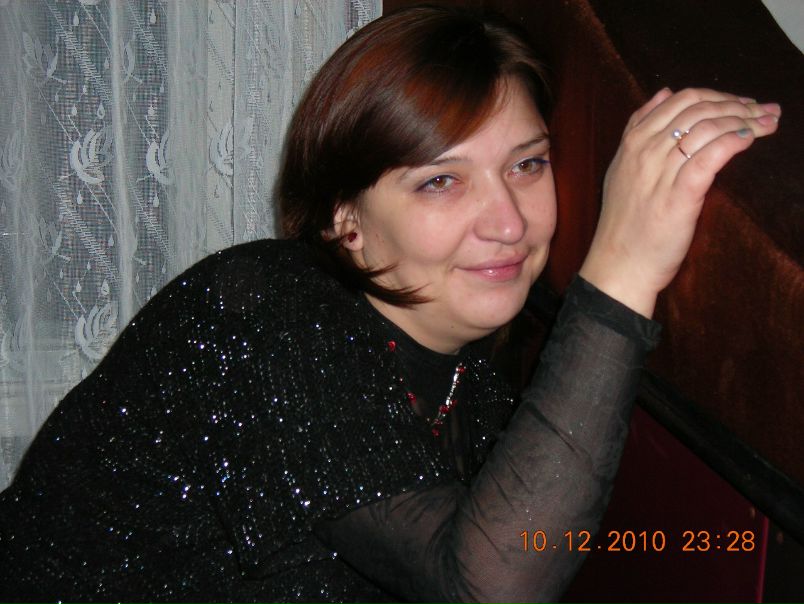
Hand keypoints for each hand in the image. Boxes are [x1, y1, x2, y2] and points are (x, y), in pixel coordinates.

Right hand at [579, 87, 780, 317]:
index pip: (681, 99)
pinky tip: (750, 140)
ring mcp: (660, 173)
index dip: (718, 95)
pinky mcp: (679, 196)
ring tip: (769, 123)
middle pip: (699, 109)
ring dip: (745, 120)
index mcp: (632, 142)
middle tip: (766, 110)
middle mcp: (645, 152)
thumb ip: (638, 129)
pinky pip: (709, 157)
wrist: (619, 264)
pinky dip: (733, 142)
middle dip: (739, 104)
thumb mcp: (622, 168)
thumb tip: (664, 93)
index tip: (744, 103)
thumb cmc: (625, 222)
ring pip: (708, 128)